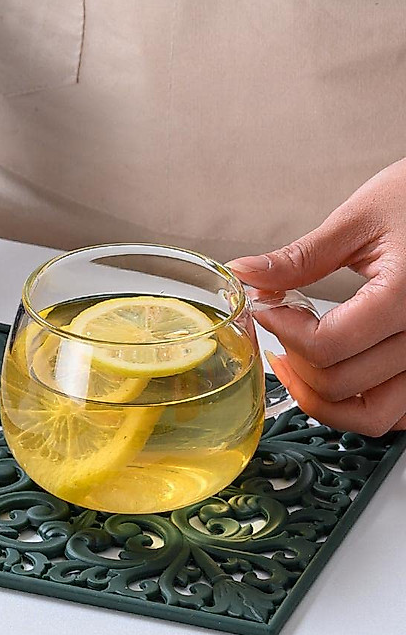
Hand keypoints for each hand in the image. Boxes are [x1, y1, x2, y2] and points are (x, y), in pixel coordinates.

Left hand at [229, 159, 405, 434]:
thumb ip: (300, 258)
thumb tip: (244, 274)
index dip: (283, 329)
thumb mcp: (360, 219)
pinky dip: (360, 404)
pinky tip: (336, 369)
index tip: (266, 304)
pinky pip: (398, 414)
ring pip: (372, 416)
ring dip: (323, 396)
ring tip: (299, 356)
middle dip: (294, 358)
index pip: (327, 345)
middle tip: (280, 323)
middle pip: (341, 383)